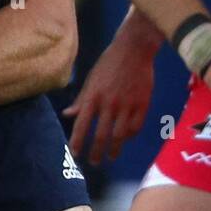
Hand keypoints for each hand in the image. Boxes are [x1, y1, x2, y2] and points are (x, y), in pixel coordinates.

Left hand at [65, 30, 155, 163]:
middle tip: (94, 163)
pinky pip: (136, 126)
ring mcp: (127, 104)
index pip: (82, 125)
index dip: (77, 141)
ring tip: (111, 157)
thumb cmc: (109, 63)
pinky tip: (126, 139)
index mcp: (93, 96)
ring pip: (120, 135)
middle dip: (96, 152)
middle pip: (101, 135)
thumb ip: (81, 99)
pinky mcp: (143, 103)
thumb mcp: (91, 79)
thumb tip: (67, 114)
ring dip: (115, 149)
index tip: (75, 153)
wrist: (134, 48)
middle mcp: (109, 103)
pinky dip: (130, 136)